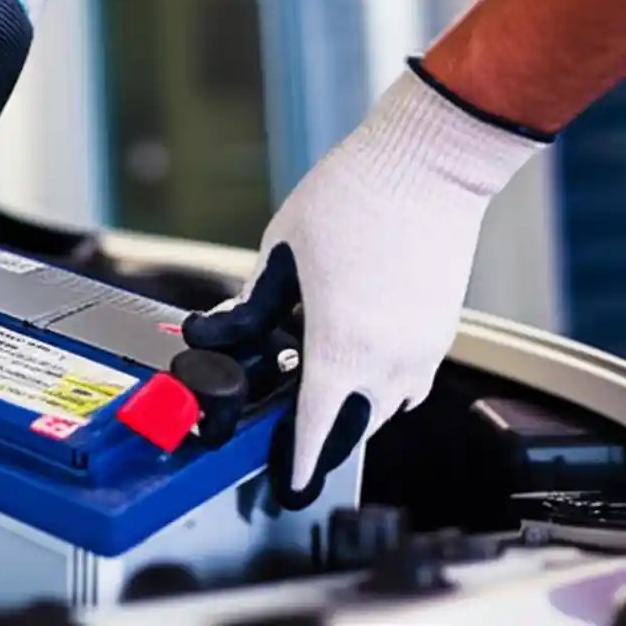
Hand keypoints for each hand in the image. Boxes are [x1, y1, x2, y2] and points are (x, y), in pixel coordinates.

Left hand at [183, 64, 547, 509]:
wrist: (428, 163)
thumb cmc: (354, 197)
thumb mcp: (279, 251)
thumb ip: (247, 307)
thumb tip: (206, 336)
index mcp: (341, 342)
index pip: (315, 426)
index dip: (298, 463)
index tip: (288, 486)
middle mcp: (388, 357)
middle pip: (352, 431)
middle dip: (320, 448)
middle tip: (291, 454)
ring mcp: (422, 347)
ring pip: (385, 412)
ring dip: (352, 420)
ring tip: (317, 407)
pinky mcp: (442, 332)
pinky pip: (410, 386)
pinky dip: (382, 394)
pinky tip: (355, 372)